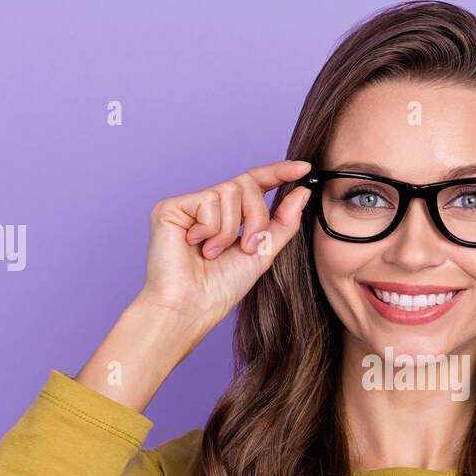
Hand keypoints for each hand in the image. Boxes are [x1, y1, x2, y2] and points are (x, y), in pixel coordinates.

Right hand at [139, 159, 312, 331]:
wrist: (192, 307)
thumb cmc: (221, 287)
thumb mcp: (264, 252)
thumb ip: (283, 222)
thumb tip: (303, 191)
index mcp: (229, 215)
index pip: (255, 183)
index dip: (279, 173)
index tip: (304, 168)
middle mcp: (208, 205)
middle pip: (247, 185)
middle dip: (256, 218)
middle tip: (247, 248)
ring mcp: (189, 205)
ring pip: (229, 192)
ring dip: (231, 230)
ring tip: (213, 253)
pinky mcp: (170, 208)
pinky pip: (208, 201)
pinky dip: (210, 229)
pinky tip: (196, 246)